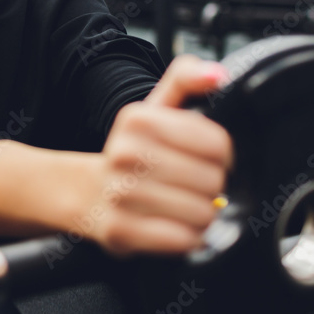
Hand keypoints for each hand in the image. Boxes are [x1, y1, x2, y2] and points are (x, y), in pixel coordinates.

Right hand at [79, 56, 232, 256]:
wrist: (91, 193)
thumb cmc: (136, 152)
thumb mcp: (158, 108)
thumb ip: (187, 80)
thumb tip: (219, 74)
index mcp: (139, 119)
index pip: (218, 144)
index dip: (222, 156)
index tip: (206, 158)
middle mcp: (125, 154)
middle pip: (212, 181)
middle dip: (211, 187)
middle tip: (192, 186)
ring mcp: (120, 194)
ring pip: (202, 213)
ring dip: (201, 215)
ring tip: (183, 206)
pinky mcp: (120, 231)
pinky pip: (182, 240)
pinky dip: (187, 237)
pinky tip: (174, 225)